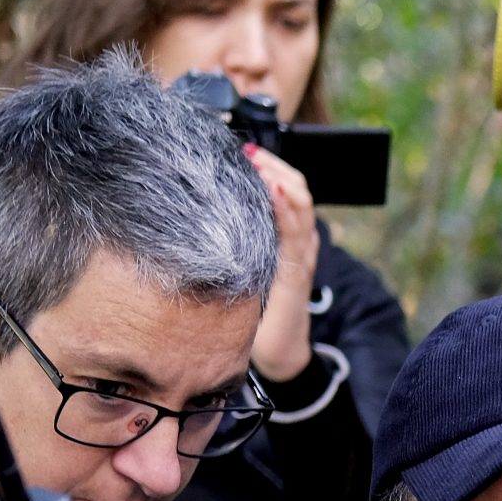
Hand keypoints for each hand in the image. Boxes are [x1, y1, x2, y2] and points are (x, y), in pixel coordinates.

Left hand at [245, 143, 321, 385]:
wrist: (279, 351)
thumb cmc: (257, 309)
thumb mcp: (244, 267)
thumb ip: (234, 243)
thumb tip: (200, 218)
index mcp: (286, 237)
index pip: (284, 189)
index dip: (268, 166)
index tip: (243, 150)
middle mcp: (298, 241)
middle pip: (296, 188)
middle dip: (274, 165)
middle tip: (248, 150)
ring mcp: (301, 255)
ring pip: (301, 204)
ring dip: (281, 178)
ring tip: (260, 162)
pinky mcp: (296, 271)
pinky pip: (295, 233)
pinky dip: (287, 208)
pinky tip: (272, 192)